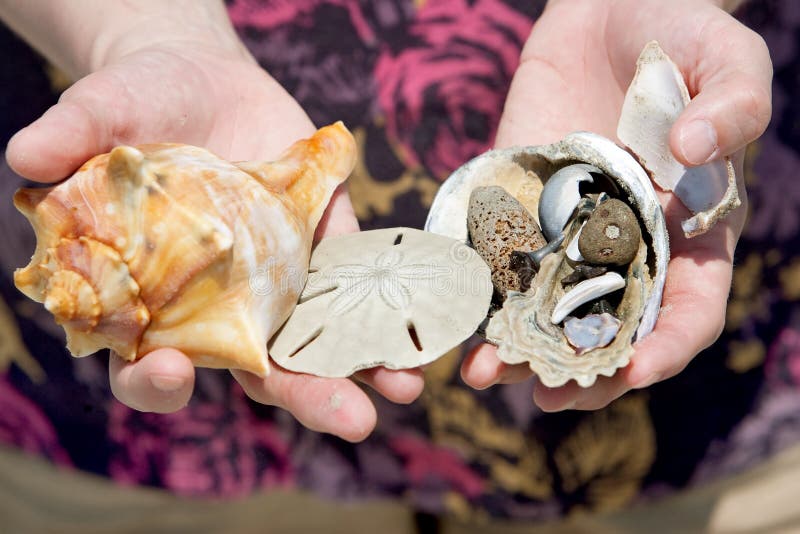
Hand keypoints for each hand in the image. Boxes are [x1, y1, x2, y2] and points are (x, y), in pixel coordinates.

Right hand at [7, 36, 422, 440]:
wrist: (199, 79)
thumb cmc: (136, 104)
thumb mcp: (101, 110)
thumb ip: (72, 135)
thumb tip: (26, 155)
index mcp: (153, 300)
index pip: (147, 364)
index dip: (155, 380)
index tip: (172, 372)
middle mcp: (218, 306)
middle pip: (256, 370)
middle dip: (303, 396)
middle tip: (351, 421)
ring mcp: (275, 280)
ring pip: (315, 340)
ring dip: (362, 367)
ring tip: (405, 389)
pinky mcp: (319, 245)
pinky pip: (351, 283)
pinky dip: (382, 305)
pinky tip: (417, 326)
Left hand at [460, 0, 771, 409]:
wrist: (611, 4)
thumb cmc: (683, 32)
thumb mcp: (729, 58)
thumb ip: (733, 104)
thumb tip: (695, 148)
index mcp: (690, 230)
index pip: (688, 310)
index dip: (667, 347)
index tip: (634, 371)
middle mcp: (626, 240)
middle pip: (607, 328)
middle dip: (579, 370)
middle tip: (545, 396)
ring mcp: (568, 225)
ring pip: (546, 305)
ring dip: (517, 345)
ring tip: (485, 374)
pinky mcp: (519, 200)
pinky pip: (499, 253)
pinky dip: (480, 290)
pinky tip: (456, 315)